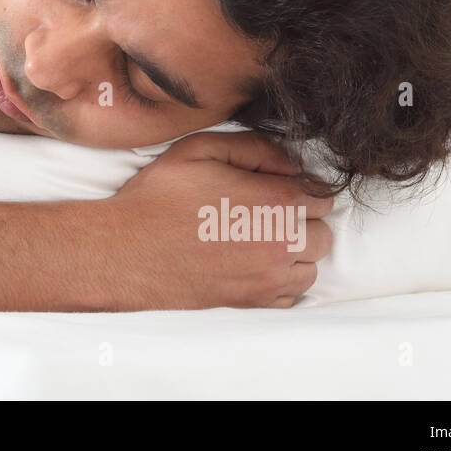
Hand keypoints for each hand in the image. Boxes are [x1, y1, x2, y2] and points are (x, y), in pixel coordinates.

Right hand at [99, 130, 333, 309]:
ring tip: (259, 238)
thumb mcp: (201, 148)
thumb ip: (255, 147)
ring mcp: (268, 279)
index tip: (274, 185)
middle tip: (265, 211)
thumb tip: (292, 162)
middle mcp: (281, 244)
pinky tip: (251, 263)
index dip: (300, 186)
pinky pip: (291, 295)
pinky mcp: (253, 302)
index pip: (322, 195)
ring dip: (295, 252)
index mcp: (275, 202)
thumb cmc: (160, 197)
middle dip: (302, 219)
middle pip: (323, 233)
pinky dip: (281, 280)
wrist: (126, 251)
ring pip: (312, 266)